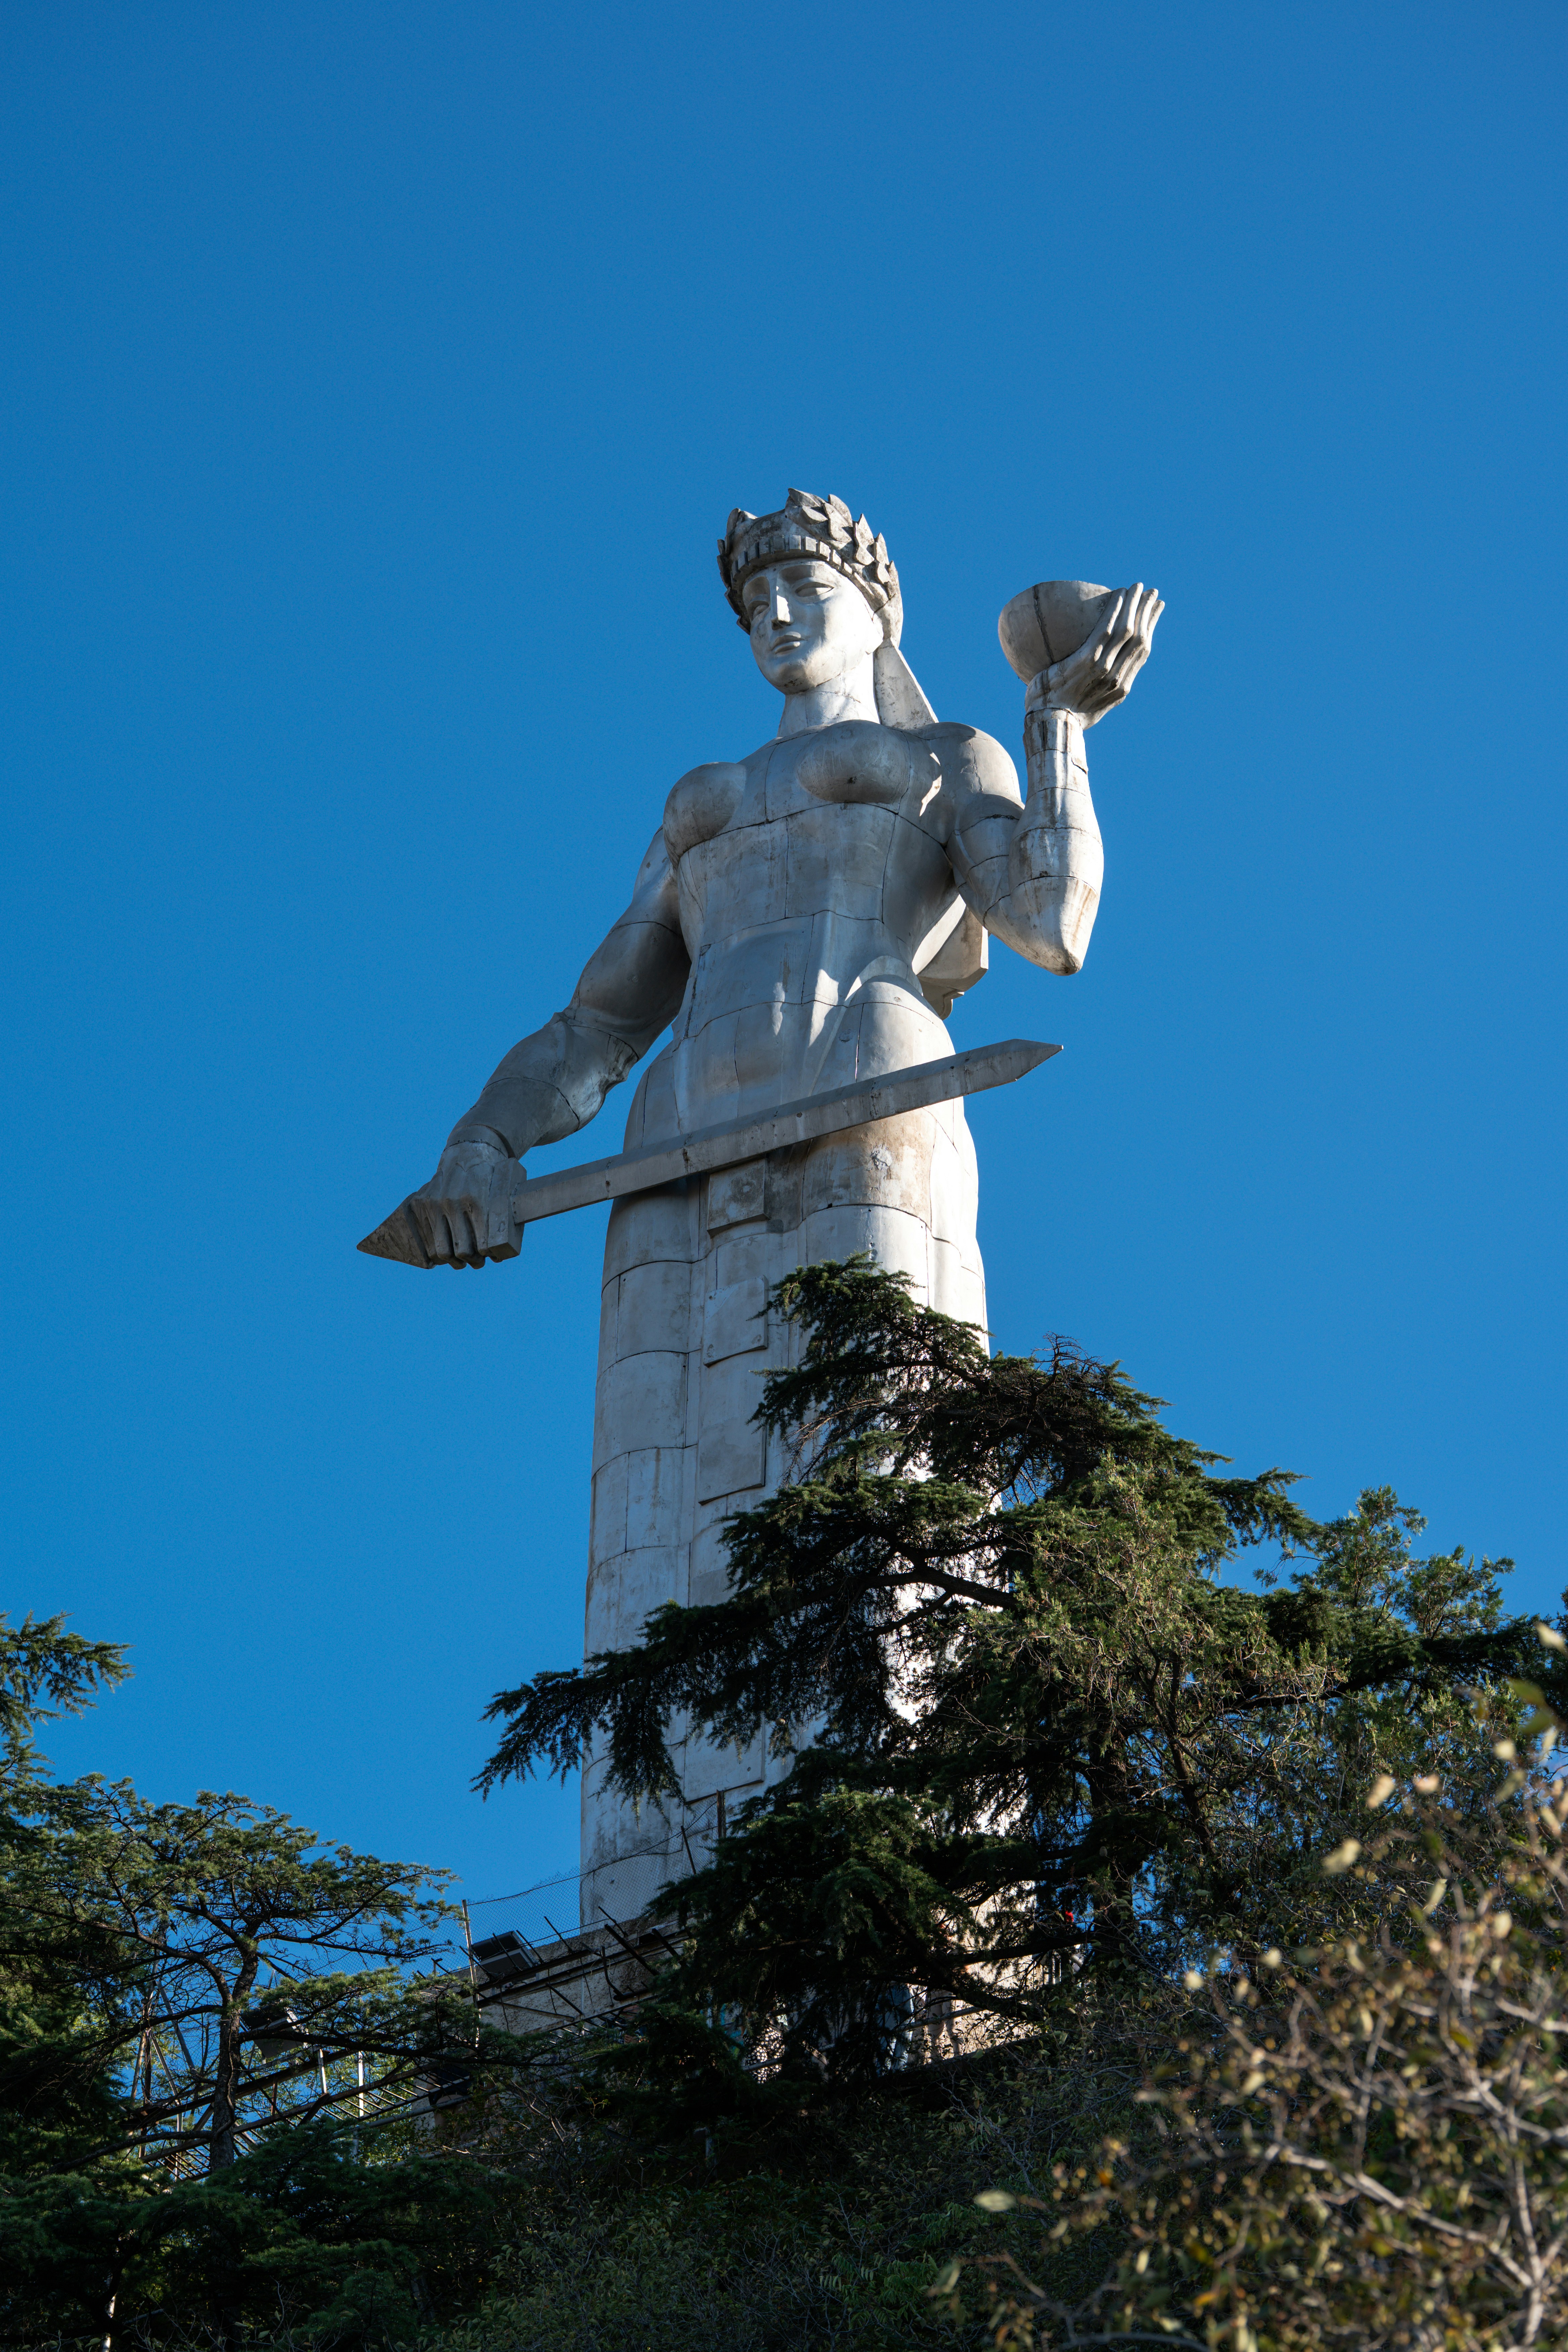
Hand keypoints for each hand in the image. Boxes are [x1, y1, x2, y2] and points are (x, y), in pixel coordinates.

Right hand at [408, 1135, 519, 1268]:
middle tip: (477, 1262)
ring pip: (439, 1249)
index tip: (489, 1258)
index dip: (485, 1256)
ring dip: (451, 1260)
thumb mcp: (500, 1192)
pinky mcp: (421, 1202)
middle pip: (459, 1250)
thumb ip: (499, 1218)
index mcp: (476, 1201)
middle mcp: (452, 1203)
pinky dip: (434, 1248)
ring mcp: (434, 1203)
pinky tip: (445, 1250)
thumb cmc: (489, 1175)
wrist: (467, 1150)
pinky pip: (425, 1237)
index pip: (480, 1245)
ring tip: (460, 1260)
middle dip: (471, 1261)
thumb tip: (498, 1254)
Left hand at [1028, 584, 1163, 727]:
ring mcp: (1103, 669)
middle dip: (1148, 612)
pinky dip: (1113, 611)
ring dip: (1134, 605)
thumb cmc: (1059, 715)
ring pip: (1126, 631)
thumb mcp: (1083, 703)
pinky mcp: (1086, 662)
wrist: (1048, 725)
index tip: (1155, 610)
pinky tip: (1116, 594)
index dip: (1151, 628)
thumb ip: (1093, 685)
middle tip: (1152, 592)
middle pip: (1140, 638)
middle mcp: (1117, 678)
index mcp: (1121, 688)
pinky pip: (1104, 631)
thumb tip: (1088, 670)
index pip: (1143, 652)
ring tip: (1137, 586)